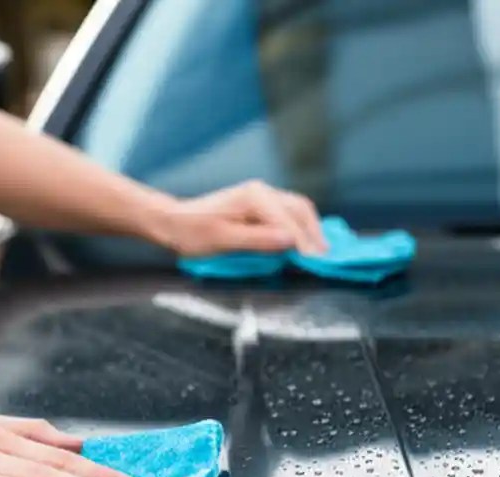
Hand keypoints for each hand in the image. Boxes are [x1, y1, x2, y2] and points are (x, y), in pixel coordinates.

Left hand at [153, 180, 327, 256]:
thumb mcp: (223, 241)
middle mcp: (262, 191)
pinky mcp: (260, 203)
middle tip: (325, 260)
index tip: (315, 263)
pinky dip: (301, 226)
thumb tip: (291, 241)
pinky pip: (289, 212)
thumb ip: (258, 240)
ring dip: (311, 229)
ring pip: (297, 209)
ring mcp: (261, 195)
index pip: (288, 221)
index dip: (304, 243)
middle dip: (314, 234)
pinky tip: (305, 241)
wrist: (174, 222)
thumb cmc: (193, 234)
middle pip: (300, 210)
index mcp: (254, 197)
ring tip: (320, 253)